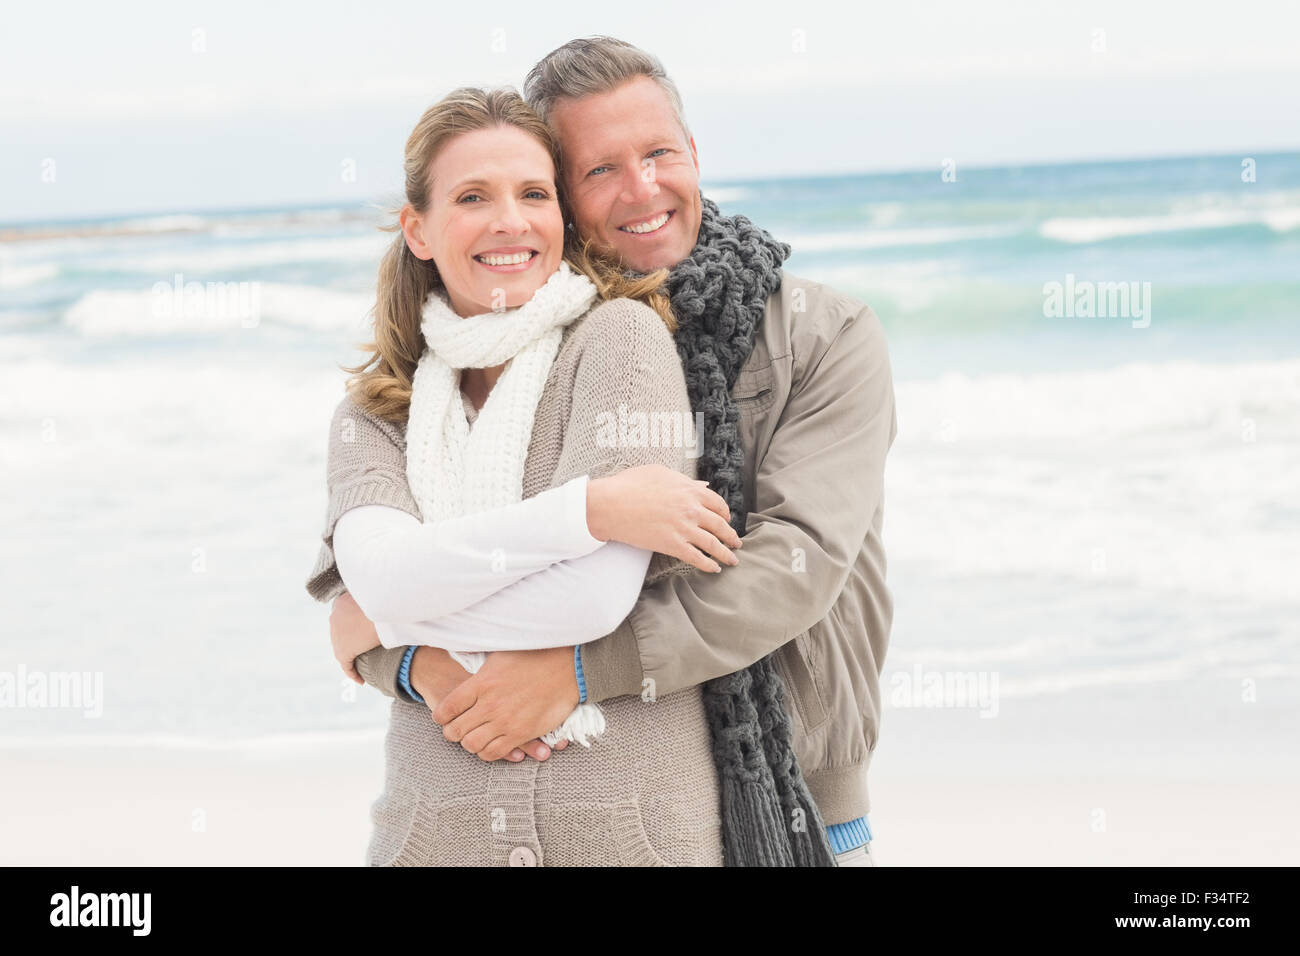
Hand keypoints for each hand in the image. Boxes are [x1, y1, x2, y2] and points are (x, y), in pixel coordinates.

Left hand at [329, 591, 381, 683]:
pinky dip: (352, 672)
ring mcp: (337, 634)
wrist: (385, 608)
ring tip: (362, 667)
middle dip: (350, 642)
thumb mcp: (381, 598)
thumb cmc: (388, 601)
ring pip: (342, 650)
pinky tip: (360, 680)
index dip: (352, 627)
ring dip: (352, 659)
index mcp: (342, 602)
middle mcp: (335, 617)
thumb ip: (378, 602)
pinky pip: (347, 665)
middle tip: (362, 651)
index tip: (361, 634)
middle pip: (341, 634)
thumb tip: (388, 604)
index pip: (345, 618)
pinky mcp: (343, 650)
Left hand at [434, 647, 579, 761]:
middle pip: (454, 731)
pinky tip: (489, 744)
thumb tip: (460, 656)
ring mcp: (505, 721)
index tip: (443, 716)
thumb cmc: (534, 656)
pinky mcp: (521, 733)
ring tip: (473, 737)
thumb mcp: (499, 654)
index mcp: (480, 683)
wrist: (567, 667)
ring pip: (471, 745)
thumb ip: (479, 664)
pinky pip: (494, 753)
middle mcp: (489, 704)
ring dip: (468, 743)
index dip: (440, 716)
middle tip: (456, 729)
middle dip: (451, 732)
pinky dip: (487, 752)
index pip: (446, 709)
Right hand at [587, 464, 742, 572]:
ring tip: (732, 560)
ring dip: (726, 554)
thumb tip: (702, 486)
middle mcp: (692, 510)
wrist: (611, 504)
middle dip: (731, 536)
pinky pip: (696, 558)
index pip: (718, 504)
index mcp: (690, 491)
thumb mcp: (660, 473)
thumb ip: (685, 481)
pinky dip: (708, 565)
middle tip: (736, 542)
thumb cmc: (630, 485)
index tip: (726, 521)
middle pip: (720, 526)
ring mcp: (683, 528)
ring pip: (713, 544)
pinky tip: (714, 569)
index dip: (725, 515)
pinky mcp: (672, 545)